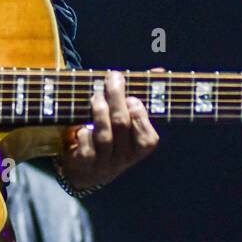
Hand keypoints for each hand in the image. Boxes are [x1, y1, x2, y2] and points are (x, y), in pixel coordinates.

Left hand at [59, 69, 159, 191]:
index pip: (148, 139)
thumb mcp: (128, 121)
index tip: (132, 97)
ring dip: (99, 110)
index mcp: (139, 149)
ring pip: (104, 135)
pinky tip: (82, 124)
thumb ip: (143, 96)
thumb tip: (159, 71)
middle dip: (116, 98)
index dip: (140, 117)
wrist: (86, 170)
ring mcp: (104, 161)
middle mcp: (124, 158)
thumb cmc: (112, 136)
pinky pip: (86, 147)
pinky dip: (84, 132)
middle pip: (122, 125)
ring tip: (96, 95)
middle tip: (112, 78)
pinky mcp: (84, 162)